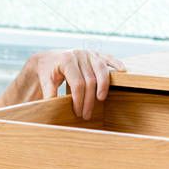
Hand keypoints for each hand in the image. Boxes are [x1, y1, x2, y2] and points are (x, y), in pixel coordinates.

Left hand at [0, 49, 126, 119]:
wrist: (49, 59)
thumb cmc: (47, 72)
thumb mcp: (45, 82)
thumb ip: (49, 93)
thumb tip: (51, 107)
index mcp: (66, 60)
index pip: (77, 84)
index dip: (79, 100)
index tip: (78, 113)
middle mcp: (79, 54)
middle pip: (90, 80)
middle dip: (89, 100)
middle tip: (86, 115)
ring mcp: (89, 53)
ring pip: (101, 70)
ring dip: (104, 86)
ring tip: (100, 100)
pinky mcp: (96, 54)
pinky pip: (109, 58)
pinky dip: (117, 64)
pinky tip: (123, 72)